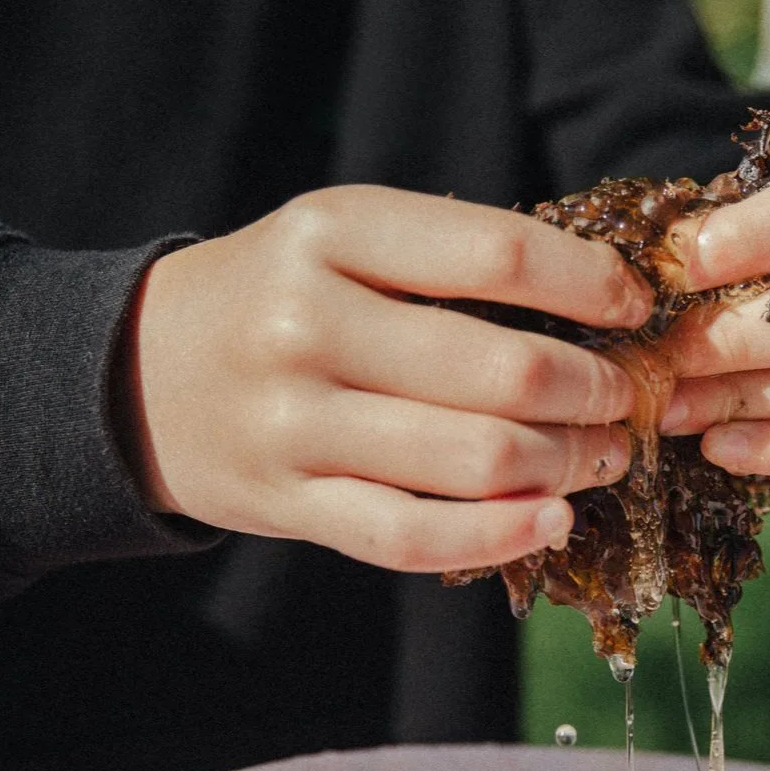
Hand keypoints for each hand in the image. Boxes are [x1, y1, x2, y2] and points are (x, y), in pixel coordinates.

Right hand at [123, 184, 652, 572]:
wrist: (135, 373)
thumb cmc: (278, 297)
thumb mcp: (341, 241)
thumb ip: (447, 259)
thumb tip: (600, 297)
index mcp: (332, 233)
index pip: (498, 254)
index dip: (591, 283)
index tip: (634, 306)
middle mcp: (308, 324)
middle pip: (502, 370)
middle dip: (595, 391)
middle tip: (629, 399)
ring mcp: (294, 422)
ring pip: (474, 460)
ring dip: (567, 464)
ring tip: (603, 456)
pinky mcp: (288, 503)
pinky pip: (415, 537)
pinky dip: (499, 535)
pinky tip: (551, 521)